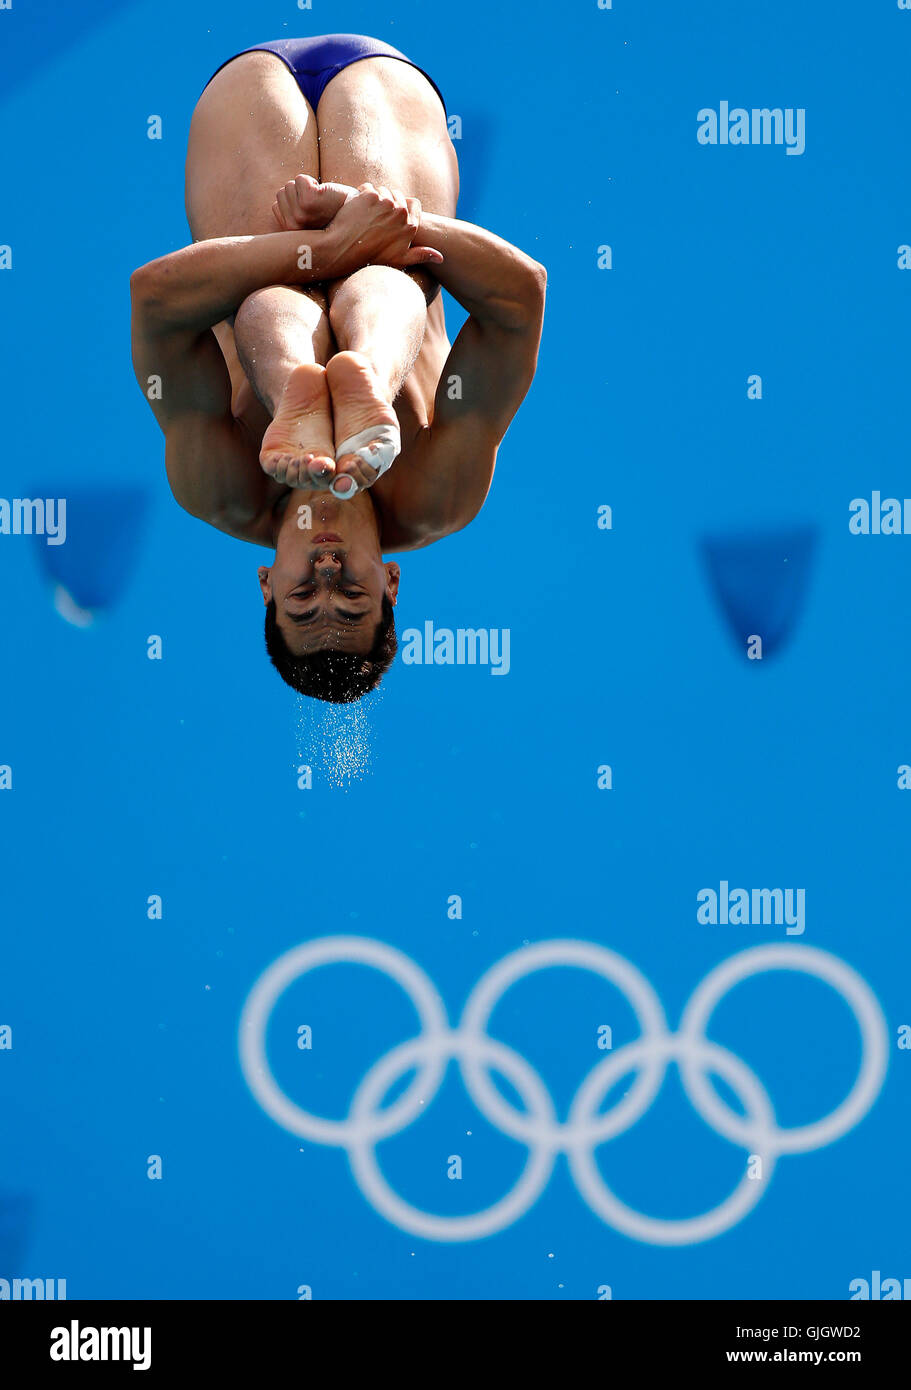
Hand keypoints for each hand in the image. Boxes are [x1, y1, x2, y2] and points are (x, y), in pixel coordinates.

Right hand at [272, 174, 350, 230]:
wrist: (358, 211)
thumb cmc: (334, 215)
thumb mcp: (306, 220)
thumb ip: (289, 215)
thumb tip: (273, 207)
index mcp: (290, 233)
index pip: (275, 205)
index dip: (294, 201)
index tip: (311, 211)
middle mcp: (293, 227)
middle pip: (281, 193)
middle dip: (298, 193)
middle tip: (319, 205)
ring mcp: (301, 215)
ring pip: (289, 186)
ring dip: (305, 187)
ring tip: (322, 201)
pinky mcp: (309, 202)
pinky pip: (300, 179)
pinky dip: (311, 181)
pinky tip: (324, 194)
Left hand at [323, 183, 442, 272]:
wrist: (344, 250)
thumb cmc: (371, 258)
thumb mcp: (400, 260)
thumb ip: (421, 255)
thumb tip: (441, 257)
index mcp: (410, 226)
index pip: (414, 204)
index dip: (403, 206)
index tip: (391, 213)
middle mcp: (401, 212)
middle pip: (397, 195)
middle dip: (387, 202)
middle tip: (374, 216)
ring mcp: (385, 202)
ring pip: (382, 190)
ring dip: (374, 198)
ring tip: (365, 214)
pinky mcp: (369, 195)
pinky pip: (367, 187)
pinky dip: (361, 194)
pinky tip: (356, 208)